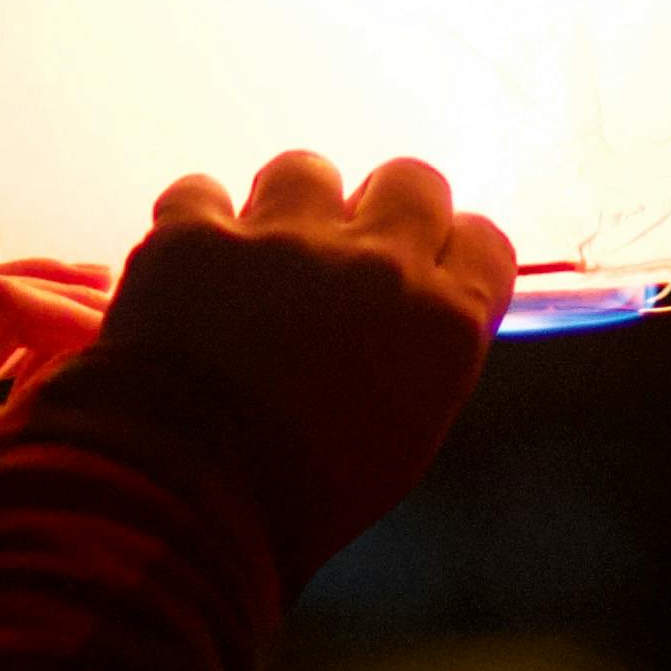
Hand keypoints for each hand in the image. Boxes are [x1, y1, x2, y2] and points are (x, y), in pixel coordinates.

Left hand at [67, 150, 514, 584]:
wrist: (185, 500)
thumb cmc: (303, 500)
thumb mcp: (400, 442)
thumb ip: (417, 361)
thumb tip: (401, 327)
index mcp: (441, 322)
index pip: (485, 242)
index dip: (451, 256)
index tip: (426, 276)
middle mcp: (378, 261)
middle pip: (412, 181)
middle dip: (385, 210)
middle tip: (348, 256)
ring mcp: (285, 236)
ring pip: (306, 170)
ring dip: (289, 209)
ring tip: (259, 260)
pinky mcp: (199, 232)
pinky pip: (202, 191)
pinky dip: (196, 225)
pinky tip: (187, 265)